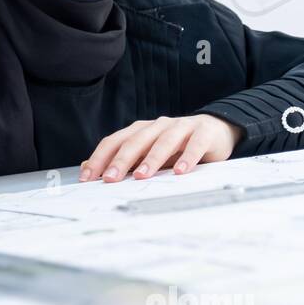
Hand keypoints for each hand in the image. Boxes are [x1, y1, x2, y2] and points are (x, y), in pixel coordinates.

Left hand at [79, 115, 245, 181]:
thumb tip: (88, 168)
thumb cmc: (177, 147)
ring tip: (142, 176)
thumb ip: (123, 161)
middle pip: (136, 141)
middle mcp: (158, 126)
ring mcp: (181, 127)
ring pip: (163, 141)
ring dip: (152, 159)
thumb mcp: (148, 154)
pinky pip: (194, 144)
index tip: (88, 177)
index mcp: (141, 130)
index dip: (100, 158)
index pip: (115, 142)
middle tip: (110, 178)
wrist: (215, 131)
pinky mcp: (203, 132)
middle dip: (121, 160)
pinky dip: (188, 157)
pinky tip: (181, 171)